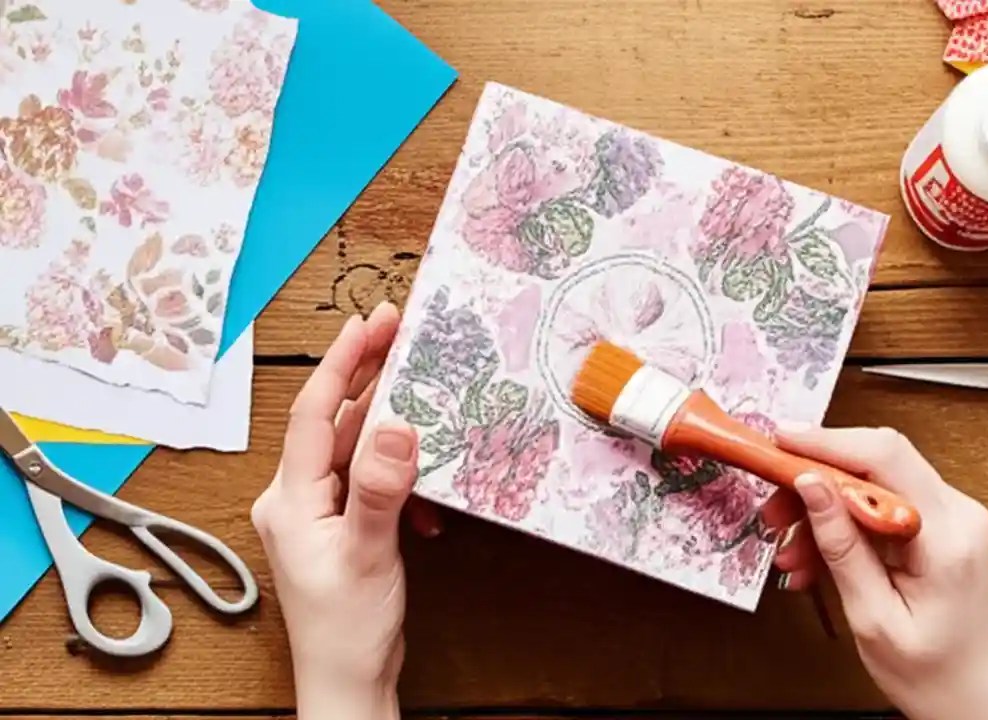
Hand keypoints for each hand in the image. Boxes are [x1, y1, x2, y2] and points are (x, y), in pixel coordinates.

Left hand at [251, 303, 438, 719]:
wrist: (348, 681)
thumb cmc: (345, 629)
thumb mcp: (365, 553)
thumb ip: (378, 489)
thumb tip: (394, 426)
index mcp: (290, 498)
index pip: (313, 412)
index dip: (342, 362)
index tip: (370, 323)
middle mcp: (298, 497)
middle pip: (334, 420)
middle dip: (366, 374)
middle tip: (399, 330)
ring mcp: (320, 511)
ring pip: (355, 446)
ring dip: (389, 421)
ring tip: (422, 389)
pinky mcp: (344, 525)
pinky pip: (371, 479)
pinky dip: (401, 474)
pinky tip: (426, 491)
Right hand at [772, 426, 987, 719]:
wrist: (976, 695)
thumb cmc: (934, 673)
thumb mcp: (873, 617)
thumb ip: (842, 547)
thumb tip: (811, 486)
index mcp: (947, 538)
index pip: (886, 458)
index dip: (827, 444)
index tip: (780, 443)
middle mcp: (958, 514)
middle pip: (875, 461)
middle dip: (815, 479)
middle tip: (774, 514)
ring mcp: (952, 515)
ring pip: (871, 482)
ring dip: (822, 508)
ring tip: (791, 553)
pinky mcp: (939, 522)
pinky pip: (880, 504)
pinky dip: (842, 524)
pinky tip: (814, 557)